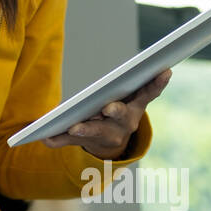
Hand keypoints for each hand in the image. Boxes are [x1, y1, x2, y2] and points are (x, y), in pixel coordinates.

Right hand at [40, 68, 171, 159]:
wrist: (113, 139)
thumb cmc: (92, 132)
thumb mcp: (78, 137)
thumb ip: (61, 138)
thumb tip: (43, 140)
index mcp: (103, 134)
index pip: (92, 131)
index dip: (83, 130)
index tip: (73, 128)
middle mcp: (121, 125)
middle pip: (116, 118)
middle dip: (113, 112)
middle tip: (106, 108)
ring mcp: (133, 112)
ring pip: (140, 101)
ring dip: (149, 88)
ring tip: (159, 74)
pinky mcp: (141, 101)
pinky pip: (152, 92)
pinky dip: (159, 82)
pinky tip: (167, 70)